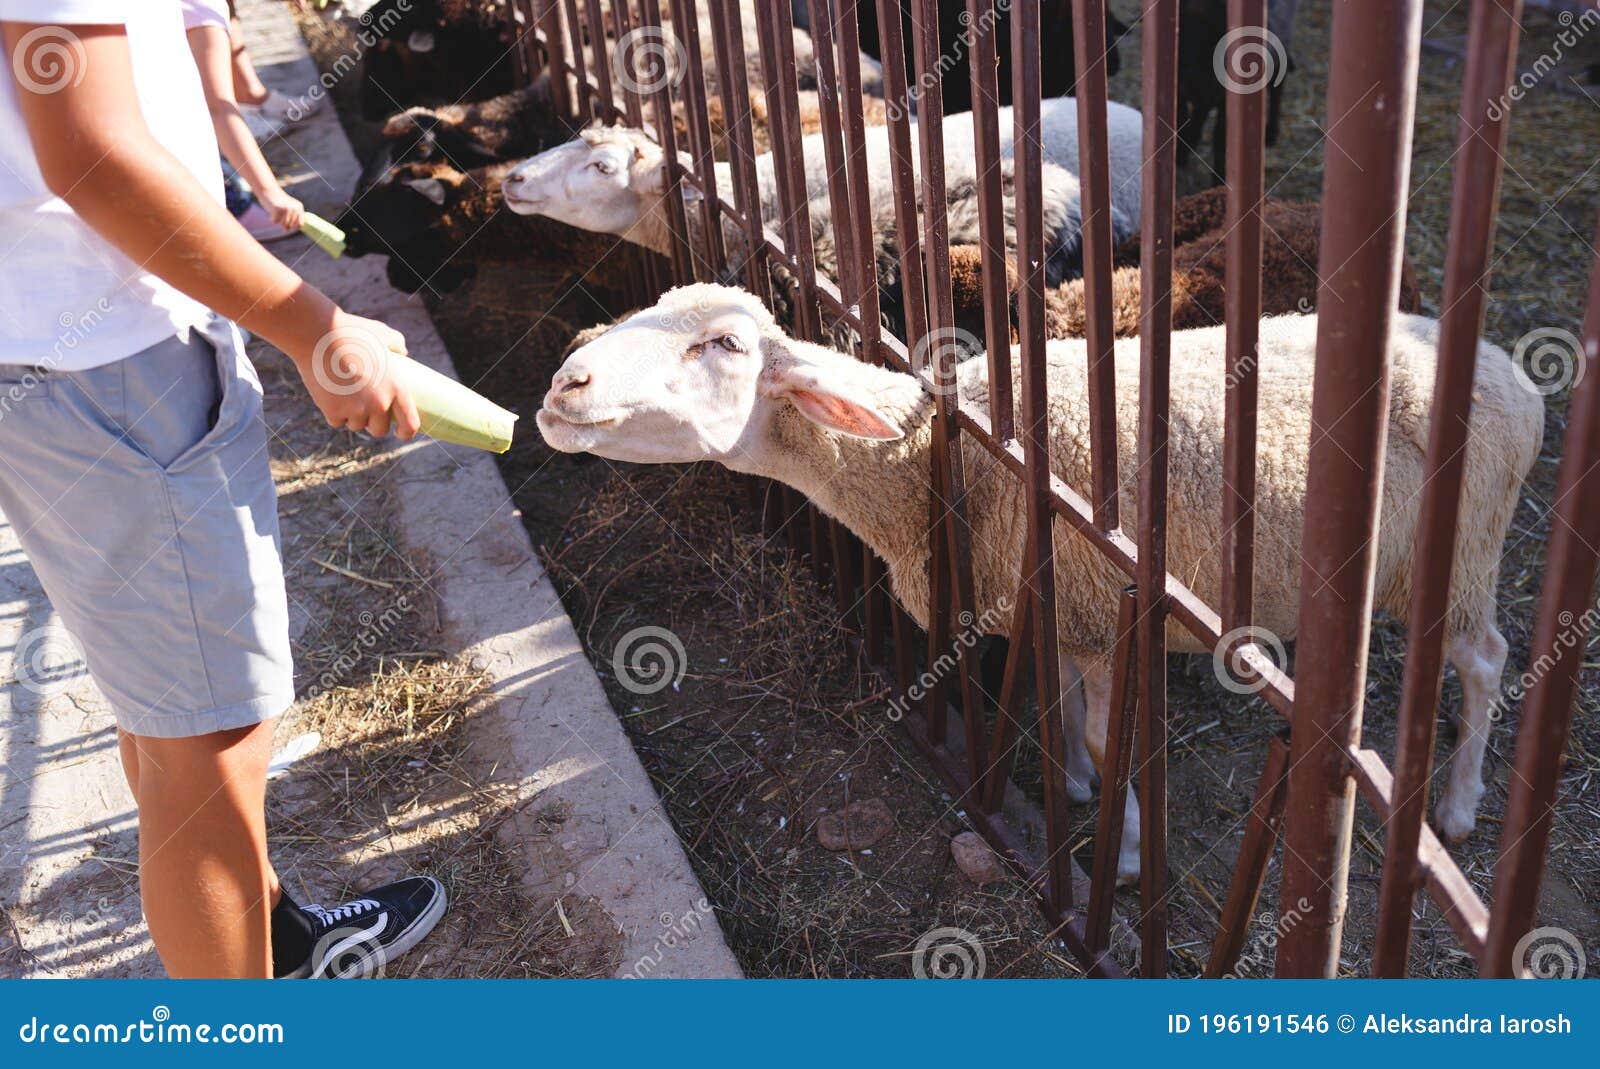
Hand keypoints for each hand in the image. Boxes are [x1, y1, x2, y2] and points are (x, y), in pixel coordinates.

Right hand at [258, 187, 303, 231]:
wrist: (268, 190)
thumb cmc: (278, 201)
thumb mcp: (289, 207)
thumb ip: (293, 218)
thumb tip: (292, 229)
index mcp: (299, 207)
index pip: (300, 224)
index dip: (293, 226)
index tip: (287, 222)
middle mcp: (295, 208)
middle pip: (290, 226)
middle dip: (283, 223)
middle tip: (279, 214)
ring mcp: (287, 209)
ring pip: (283, 225)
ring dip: (278, 221)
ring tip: (276, 212)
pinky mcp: (278, 209)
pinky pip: (275, 221)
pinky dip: (272, 218)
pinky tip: (271, 211)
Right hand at [292, 311, 421, 439]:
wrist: (318, 333)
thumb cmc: (352, 331)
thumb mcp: (383, 334)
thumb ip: (397, 345)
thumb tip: (403, 353)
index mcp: (397, 389)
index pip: (409, 425)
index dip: (406, 432)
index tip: (401, 432)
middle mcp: (379, 404)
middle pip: (379, 430)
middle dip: (374, 422)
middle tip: (368, 409)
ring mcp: (355, 410)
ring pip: (356, 425)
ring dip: (353, 416)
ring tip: (347, 396)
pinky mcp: (332, 411)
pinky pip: (336, 421)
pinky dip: (334, 412)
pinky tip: (331, 396)